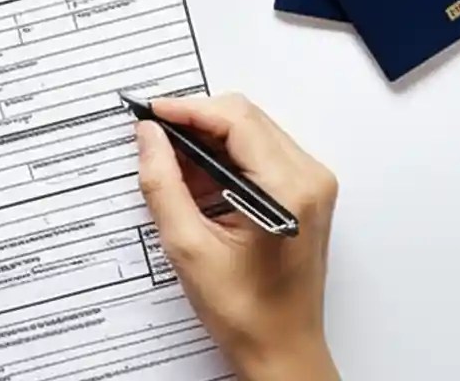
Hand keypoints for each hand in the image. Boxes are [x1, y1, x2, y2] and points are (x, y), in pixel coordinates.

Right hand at [136, 94, 339, 380]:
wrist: (281, 349)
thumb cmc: (246, 312)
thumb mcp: (188, 247)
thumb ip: (163, 184)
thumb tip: (148, 137)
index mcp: (288, 191)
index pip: (236, 120)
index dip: (187, 110)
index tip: (151, 113)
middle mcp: (308, 180)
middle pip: (245, 118)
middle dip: (195, 121)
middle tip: (153, 136)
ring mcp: (311, 185)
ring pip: (251, 132)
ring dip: (208, 139)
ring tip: (171, 163)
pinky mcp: (303, 194)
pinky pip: (260, 153)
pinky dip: (224, 156)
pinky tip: (196, 179)